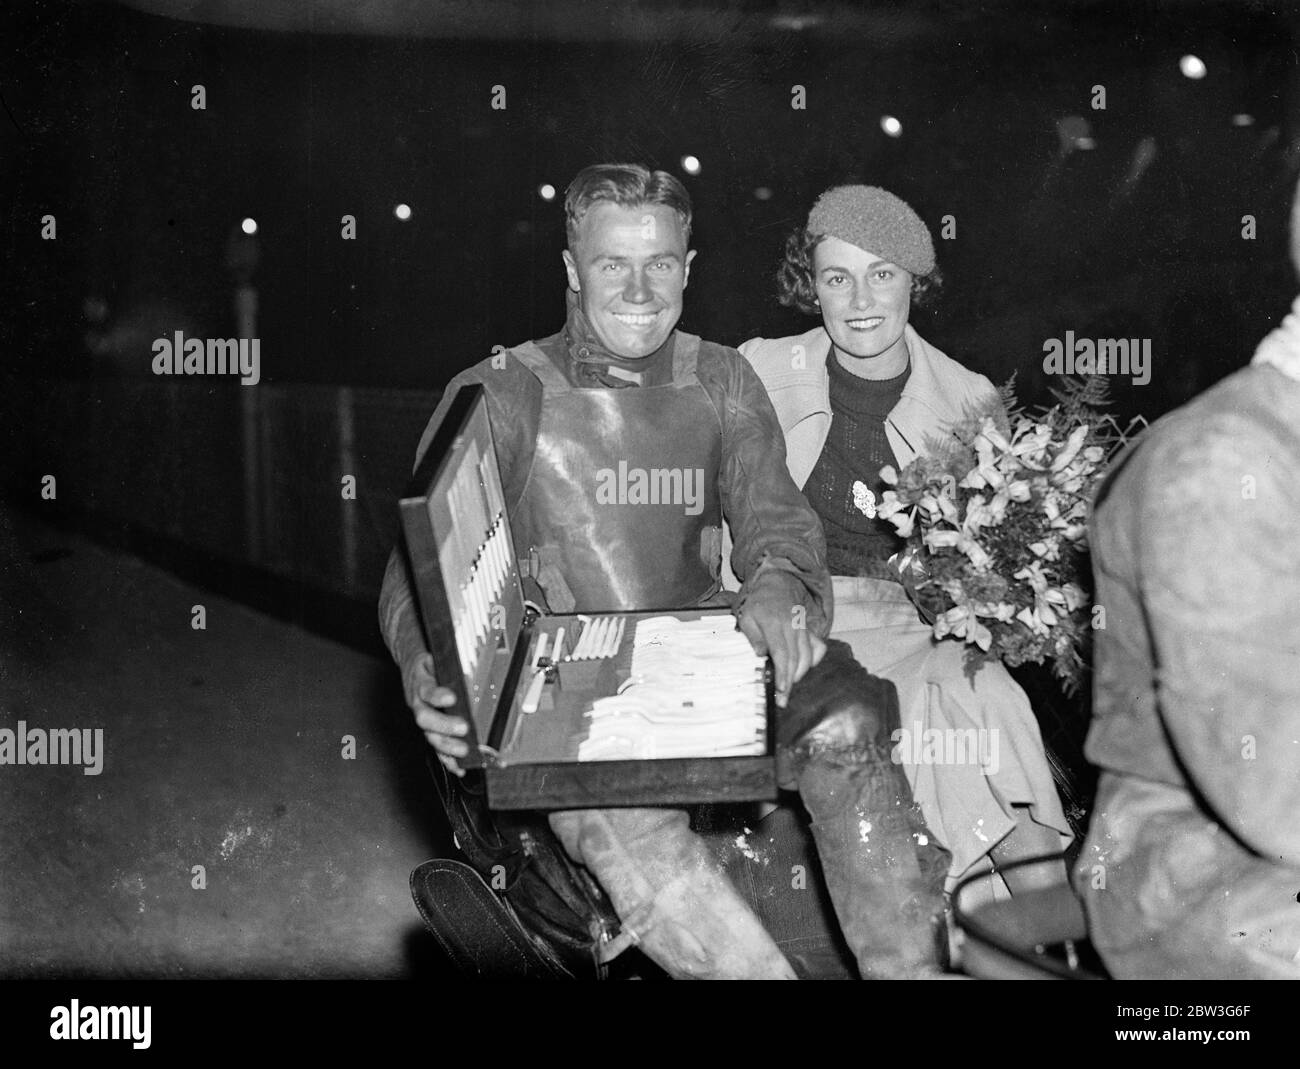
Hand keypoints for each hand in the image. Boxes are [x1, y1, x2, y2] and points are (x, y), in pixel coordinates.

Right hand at [403, 652, 469, 774]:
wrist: (410, 668)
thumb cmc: (426, 665)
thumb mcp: (435, 659)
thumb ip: (447, 668)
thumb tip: (466, 677)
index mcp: (419, 684)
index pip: (426, 690)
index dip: (437, 695)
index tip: (451, 697)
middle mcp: (417, 704)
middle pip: (426, 718)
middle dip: (444, 726)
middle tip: (463, 728)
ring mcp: (422, 719)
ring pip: (429, 736)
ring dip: (446, 746)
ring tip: (463, 751)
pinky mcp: (427, 730)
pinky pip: (435, 747)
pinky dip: (447, 760)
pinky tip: (458, 767)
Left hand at [736, 576, 827, 706]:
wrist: (777, 584)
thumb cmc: (758, 604)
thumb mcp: (746, 617)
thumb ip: (753, 637)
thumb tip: (761, 655)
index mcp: (774, 624)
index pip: (781, 653)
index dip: (782, 673)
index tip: (781, 689)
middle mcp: (792, 627)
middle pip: (795, 659)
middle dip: (790, 682)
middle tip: (782, 700)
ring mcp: (803, 629)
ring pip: (807, 656)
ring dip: (800, 675)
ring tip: (788, 687)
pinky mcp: (809, 630)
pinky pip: (818, 648)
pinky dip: (813, 661)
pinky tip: (802, 668)